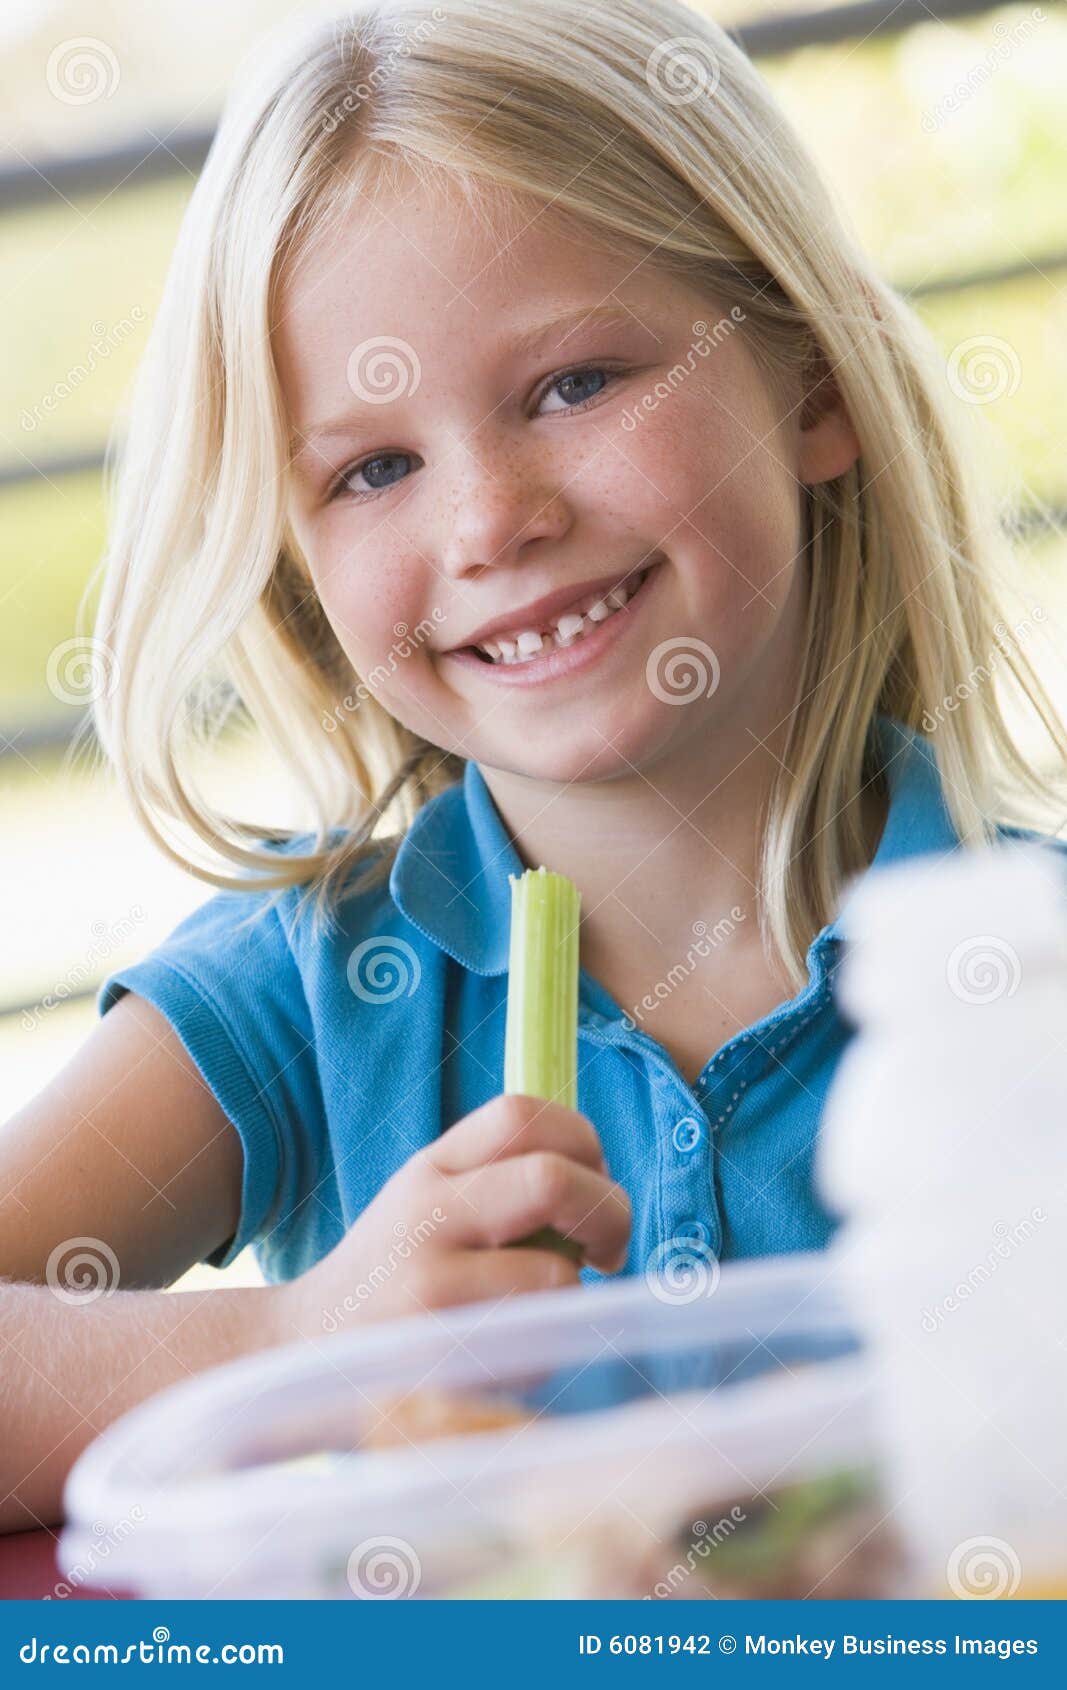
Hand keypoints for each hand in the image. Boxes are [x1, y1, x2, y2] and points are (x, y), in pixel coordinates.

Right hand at [277, 1093, 630, 1338]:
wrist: (299, 1351)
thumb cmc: (391, 1281)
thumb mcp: (428, 1205)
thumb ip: (498, 1180)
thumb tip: (597, 1184)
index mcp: (433, 1165)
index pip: (522, 1112)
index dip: (585, 1140)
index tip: (594, 1183)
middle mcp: (427, 1208)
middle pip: (553, 1177)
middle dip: (610, 1212)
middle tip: (608, 1249)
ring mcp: (427, 1279)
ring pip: (557, 1269)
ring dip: (572, 1294)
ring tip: (542, 1307)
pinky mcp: (434, 1345)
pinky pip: (531, 1341)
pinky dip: (544, 1346)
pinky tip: (510, 1350)